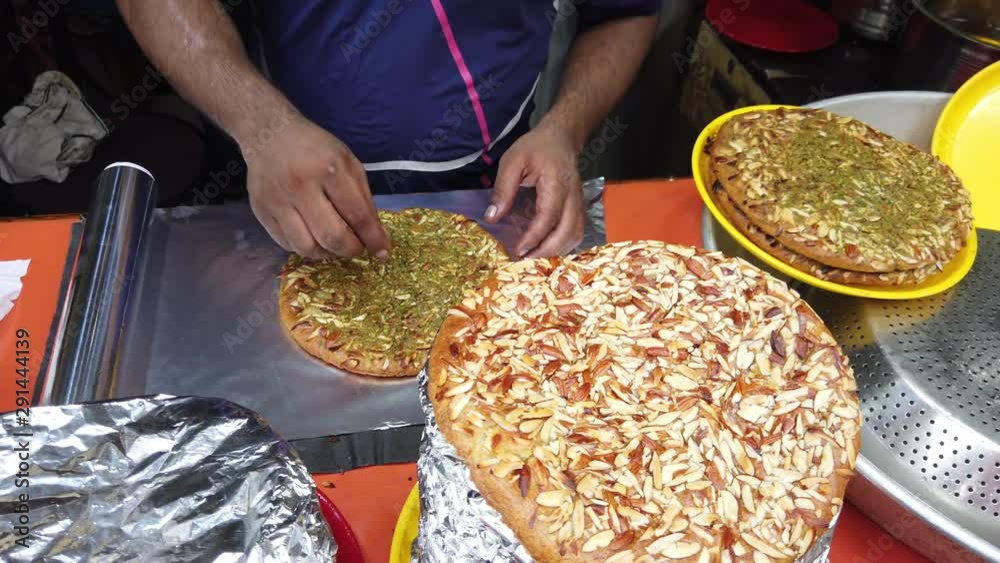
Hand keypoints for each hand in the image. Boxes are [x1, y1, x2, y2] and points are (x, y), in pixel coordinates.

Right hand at [243, 116, 388, 258]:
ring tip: (334, 246)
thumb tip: (376, 236)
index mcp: (330, 169)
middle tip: (357, 249)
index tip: (382, 252)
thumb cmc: (315, 148)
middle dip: (351, 250)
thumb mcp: (348, 162)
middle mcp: (301, 186)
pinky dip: (305, 247)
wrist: (269, 133)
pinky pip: (286, 243)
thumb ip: (363, 198)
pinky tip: (313, 238)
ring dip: (327, 254)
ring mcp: (277, 200)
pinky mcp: (261, 210)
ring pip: (306, 247)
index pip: (357, 215)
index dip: (373, 239)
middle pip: (332, 236)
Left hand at [485, 123, 584, 257]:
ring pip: (576, 235)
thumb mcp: (512, 161)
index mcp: (556, 182)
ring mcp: (579, 202)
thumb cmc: (536, 147)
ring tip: (535, 257)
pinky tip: (547, 249)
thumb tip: (492, 217)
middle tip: (526, 260)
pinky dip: (564, 245)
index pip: (548, 217)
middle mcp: (573, 195)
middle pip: (568, 232)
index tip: (518, 250)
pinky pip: (577, 231)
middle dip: (547, 251)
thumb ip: (503, 189)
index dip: (534, 237)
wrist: (561, 138)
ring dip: (558, 251)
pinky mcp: (578, 207)